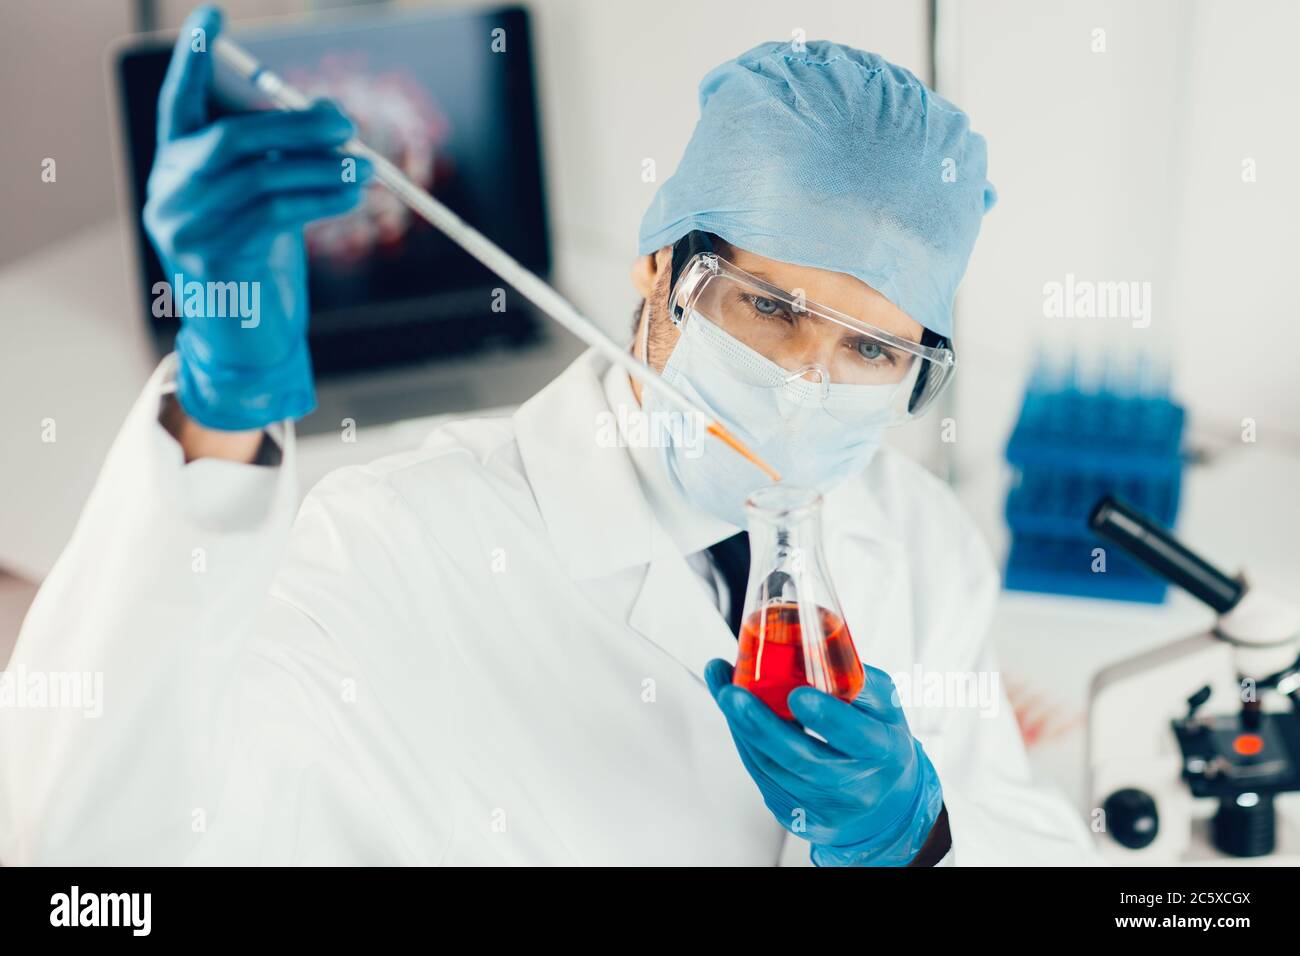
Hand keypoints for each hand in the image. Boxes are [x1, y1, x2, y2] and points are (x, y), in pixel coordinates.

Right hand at [143, 5, 371, 430]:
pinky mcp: (215, 258)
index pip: (178, 103)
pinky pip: (276, 214)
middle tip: (345, 123)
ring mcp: (186, 227)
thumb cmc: (259, 267)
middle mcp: (170, 192)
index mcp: (175, 168)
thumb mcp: (265, 203)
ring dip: (320, 166)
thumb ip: (280, 161)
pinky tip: (351, 195)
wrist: (243, 343)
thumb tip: (330, 115)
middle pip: (231, 138)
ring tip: (364, 165)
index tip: (212, 13)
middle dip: (293, 125)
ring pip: (260, 177)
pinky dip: (321, 199)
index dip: (193, 58)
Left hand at [705, 659, 943, 865]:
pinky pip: (763, 776)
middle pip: (800, 758)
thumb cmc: (881, 744)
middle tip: (732, 693)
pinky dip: (745, 743)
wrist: (886, 805)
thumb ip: (854, 677)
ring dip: (742, 728)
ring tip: (724, 692)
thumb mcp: (887, 707)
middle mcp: (856, 786)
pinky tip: (734, 717)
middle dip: (760, 724)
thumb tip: (810, 644)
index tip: (797, 694)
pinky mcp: (796, 816)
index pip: (855, 735)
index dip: (827, 717)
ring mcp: (823, 807)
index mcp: (883, 751)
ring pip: (772, 768)